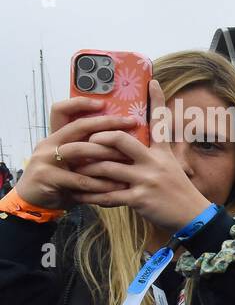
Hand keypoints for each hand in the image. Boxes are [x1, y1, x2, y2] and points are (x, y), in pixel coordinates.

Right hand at [15, 97, 139, 210]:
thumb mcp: (74, 163)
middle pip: (78, 126)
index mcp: (56, 137)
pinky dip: (100, 183)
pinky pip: (79, 179)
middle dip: (106, 123)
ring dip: (106, 152)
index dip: (80, 103)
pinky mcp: (47, 177)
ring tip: (128, 156)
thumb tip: (123, 139)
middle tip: (130, 123)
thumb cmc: (61, 181)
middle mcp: (49, 144)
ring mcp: (45, 159)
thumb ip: (89, 150)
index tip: (104, 103)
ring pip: (79, 150)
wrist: (34, 202)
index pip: (62, 111)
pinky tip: (117, 185)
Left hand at [68, 80, 210, 231]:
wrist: (193, 216)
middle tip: (87, 141)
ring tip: (75, 169)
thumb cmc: (180, 191)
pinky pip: (108, 195)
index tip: (152, 82)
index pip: (160, 122)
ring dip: (87, 169)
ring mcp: (146, 180)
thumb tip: (143, 142)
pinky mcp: (140, 199)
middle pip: (121, 140)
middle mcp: (154, 162)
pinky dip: (91, 195)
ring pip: (107, 168)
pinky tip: (80, 194)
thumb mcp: (173, 167)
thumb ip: (157, 153)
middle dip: (99, 139)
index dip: (157, 101)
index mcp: (163, 153)